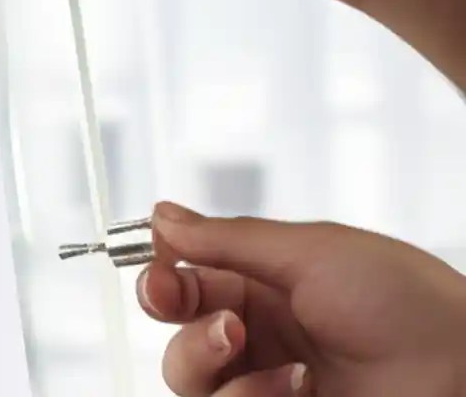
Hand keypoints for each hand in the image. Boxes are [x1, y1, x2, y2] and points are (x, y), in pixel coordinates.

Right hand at [140, 202, 465, 395]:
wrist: (464, 375)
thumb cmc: (409, 306)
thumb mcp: (313, 252)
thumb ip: (228, 237)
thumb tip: (161, 215)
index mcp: (263, 285)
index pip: (185, 278)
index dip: (161, 275)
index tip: (159, 272)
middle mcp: (259, 337)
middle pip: (175, 333)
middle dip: (182, 325)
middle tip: (221, 323)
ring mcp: (266, 386)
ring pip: (188, 381)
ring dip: (213, 364)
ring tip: (275, 365)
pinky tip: (294, 387)